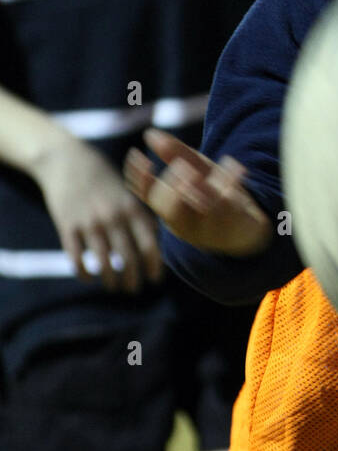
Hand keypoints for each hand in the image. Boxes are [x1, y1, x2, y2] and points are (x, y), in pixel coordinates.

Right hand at [34, 133, 162, 292]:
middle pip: (128, 259)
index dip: (154, 267)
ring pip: (103, 263)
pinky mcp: (67, 226)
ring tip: (112, 287)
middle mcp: (113, 217)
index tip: (154, 280)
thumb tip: (157, 243)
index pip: (149, 245)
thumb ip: (142, 217)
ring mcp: (89, 223)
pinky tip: (89, 278)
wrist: (67, 160)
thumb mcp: (128, 192)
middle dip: (133, 280)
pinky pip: (77, 258)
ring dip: (110, 281)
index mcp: (132, 208)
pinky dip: (84, 273)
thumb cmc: (103, 178)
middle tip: (133, 290)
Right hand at [123, 128, 271, 256]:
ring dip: (199, 188)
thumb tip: (150, 134)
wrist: (249, 225)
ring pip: (201, 210)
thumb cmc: (215, 194)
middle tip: (181, 167)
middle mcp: (185, 222)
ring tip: (198, 172)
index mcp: (171, 208)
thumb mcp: (196, 170)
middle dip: (172, 187)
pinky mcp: (233, 227)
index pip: (149, 195)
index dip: (139, 177)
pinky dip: (231, 184)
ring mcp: (208, 228)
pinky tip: (235, 167)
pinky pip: (230, 207)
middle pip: (169, 209)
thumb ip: (175, 154)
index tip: (137, 155)